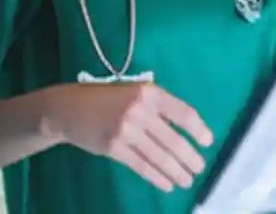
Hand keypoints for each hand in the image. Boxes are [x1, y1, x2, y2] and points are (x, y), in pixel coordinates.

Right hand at [47, 82, 213, 192]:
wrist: (68, 109)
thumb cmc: (105, 99)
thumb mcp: (134, 91)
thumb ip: (157, 105)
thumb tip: (184, 129)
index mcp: (149, 92)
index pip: (182, 113)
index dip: (198, 129)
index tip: (207, 141)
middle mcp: (139, 110)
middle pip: (173, 139)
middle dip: (189, 157)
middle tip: (199, 167)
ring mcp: (126, 130)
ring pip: (159, 156)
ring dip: (176, 171)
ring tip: (186, 180)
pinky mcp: (114, 148)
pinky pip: (141, 166)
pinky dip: (157, 177)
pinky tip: (166, 183)